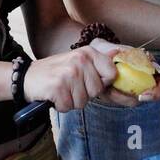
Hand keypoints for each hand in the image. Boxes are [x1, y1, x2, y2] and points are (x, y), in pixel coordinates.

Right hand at [22, 39, 159, 110]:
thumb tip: (132, 86)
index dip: (102, 83)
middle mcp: (80, 60)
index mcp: (88, 52)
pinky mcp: (57, 87)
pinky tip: (53, 95)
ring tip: (61, 90)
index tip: (88, 81)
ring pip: (83, 102)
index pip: (112, 74)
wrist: (27, 77)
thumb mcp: (79, 64)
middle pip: (96, 91)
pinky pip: (69, 107)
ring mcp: (69, 73)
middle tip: (69, 86)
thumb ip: (101, 71)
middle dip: (84, 94)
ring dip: (71, 101)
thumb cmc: (57, 74)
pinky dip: (61, 105)